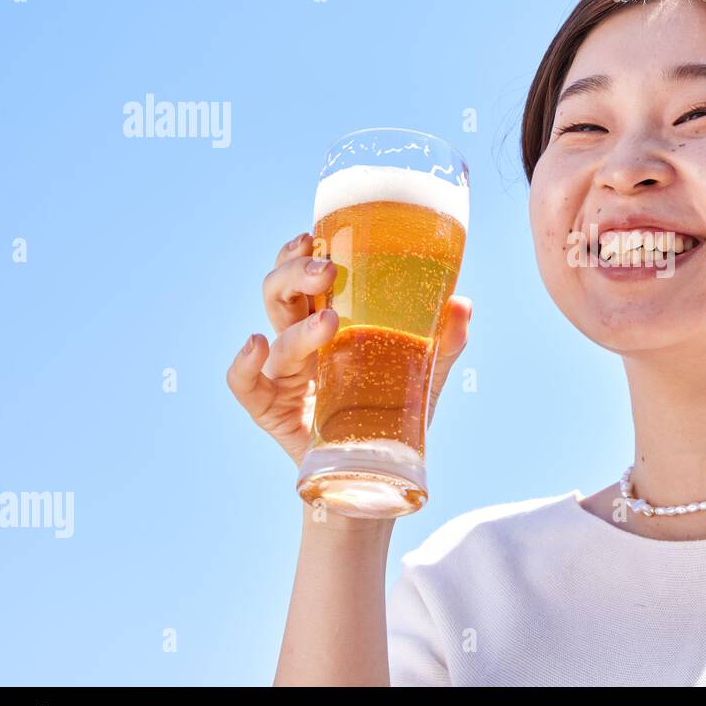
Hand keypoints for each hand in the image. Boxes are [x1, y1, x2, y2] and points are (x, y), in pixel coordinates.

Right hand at [226, 231, 472, 465]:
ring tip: (328, 321)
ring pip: (275, 335)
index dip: (299, 252)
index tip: (313, 235)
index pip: (303, 275)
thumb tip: (462, 303)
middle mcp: (300, 340)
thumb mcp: (427, 371)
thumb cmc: (394, 409)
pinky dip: (242, 364)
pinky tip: (256, 346)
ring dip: (298, 326)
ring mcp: (285, 374)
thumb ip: (445, 340)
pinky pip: (244, 385)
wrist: (378, 469)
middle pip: (279, 293)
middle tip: (325, 269)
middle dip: (294, 274)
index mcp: (328, 319)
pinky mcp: (272, 409)